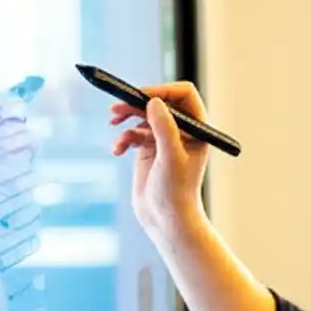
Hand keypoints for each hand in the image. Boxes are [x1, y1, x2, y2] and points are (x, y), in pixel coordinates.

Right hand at [110, 82, 210, 239]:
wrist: (166, 220)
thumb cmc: (176, 192)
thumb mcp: (170, 157)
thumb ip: (164, 128)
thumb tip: (154, 101)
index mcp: (197, 128)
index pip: (183, 94)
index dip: (163, 90)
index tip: (142, 97)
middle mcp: (182, 130)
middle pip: (159, 101)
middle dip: (137, 102)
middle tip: (117, 107)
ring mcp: (165, 139)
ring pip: (143, 115)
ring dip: (127, 117)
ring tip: (113, 122)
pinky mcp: (149, 150)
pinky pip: (133, 133)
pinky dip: (123, 138)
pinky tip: (117, 150)